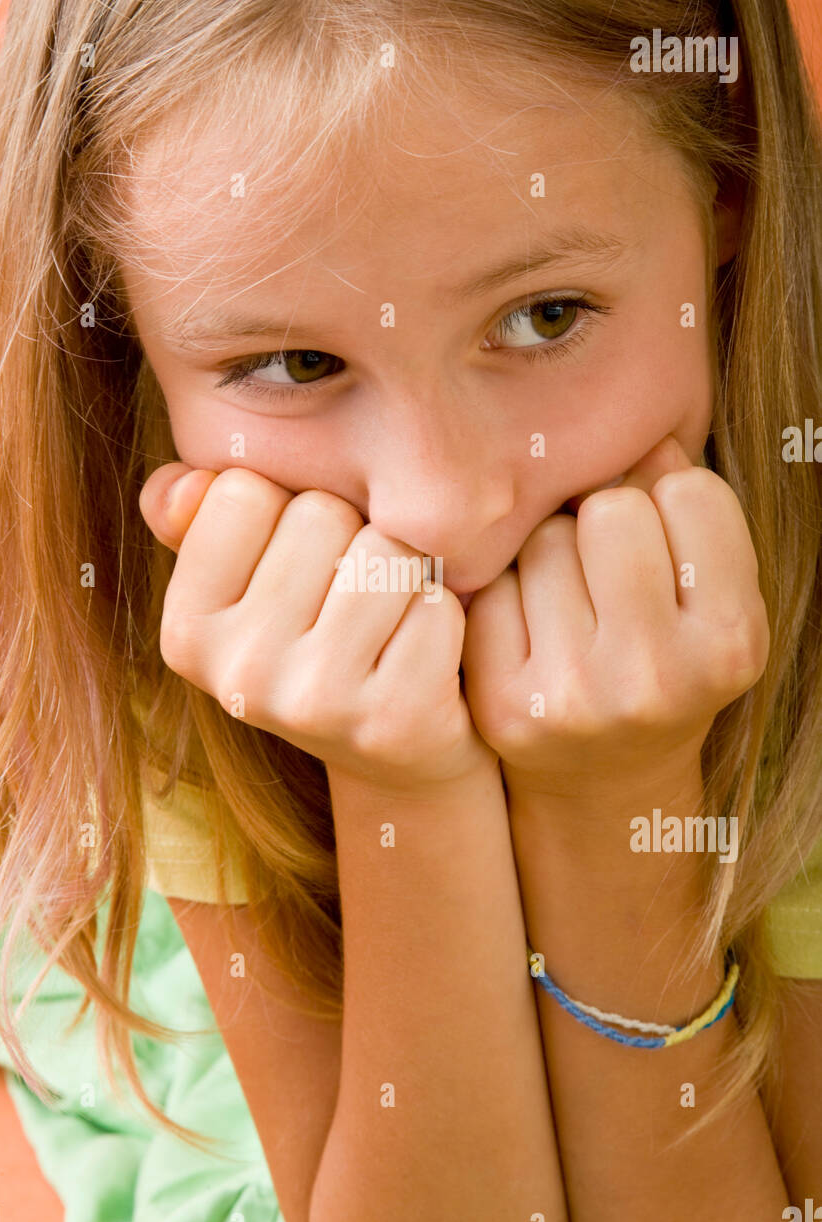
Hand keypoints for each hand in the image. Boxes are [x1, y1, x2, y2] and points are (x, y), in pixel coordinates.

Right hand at [138, 462, 493, 791]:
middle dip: (351, 536)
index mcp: (186, 632)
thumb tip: (189, 483)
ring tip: (388, 620)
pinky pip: (436, 605)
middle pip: (321, 514)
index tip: (299, 562)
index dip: (288, 507)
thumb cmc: (318, 633)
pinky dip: (442, 615)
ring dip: (404, 572)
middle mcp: (239, 674)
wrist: (395, 756)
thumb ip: (197, 513)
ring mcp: (314, 702)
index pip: (243, 491)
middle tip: (352, 598)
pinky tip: (423, 657)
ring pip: (386, 553)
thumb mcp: (244, 577)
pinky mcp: (392, 720)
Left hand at [460, 435, 769, 796]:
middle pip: (609, 510)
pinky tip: (532, 631)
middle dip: (606, 522)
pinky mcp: (504, 704)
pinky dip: (509, 593)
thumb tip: (642, 440)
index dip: (671, 502)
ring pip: (544, 540)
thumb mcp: (711, 596)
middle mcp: (655, 676)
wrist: (608, 781)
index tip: (667, 545)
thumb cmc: (667, 658)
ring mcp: (573, 695)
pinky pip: (493, 586)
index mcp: (728, 642)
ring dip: (553, 554)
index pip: (688, 493)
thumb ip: (691, 511)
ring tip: (574, 605)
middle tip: (610, 572)